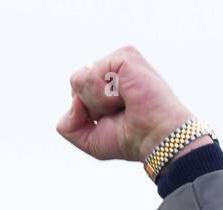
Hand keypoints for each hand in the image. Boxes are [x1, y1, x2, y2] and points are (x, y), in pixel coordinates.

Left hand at [55, 45, 207, 165]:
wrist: (155, 138)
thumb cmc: (128, 139)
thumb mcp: (88, 139)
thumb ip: (67, 125)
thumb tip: (73, 99)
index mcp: (106, 83)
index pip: (76, 92)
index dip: (86, 113)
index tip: (114, 120)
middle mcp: (112, 69)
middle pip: (75, 84)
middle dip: (90, 107)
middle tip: (119, 112)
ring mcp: (119, 61)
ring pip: (80, 80)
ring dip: (98, 102)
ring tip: (125, 104)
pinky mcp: (125, 56)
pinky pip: (92, 75)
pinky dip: (104, 94)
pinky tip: (126, 96)